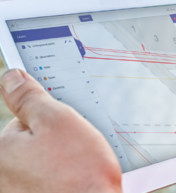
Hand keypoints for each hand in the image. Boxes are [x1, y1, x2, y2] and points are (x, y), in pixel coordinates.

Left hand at [0, 70, 121, 192]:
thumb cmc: (80, 174)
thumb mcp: (58, 121)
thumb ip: (31, 97)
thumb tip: (12, 78)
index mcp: (2, 150)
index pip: (22, 120)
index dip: (49, 118)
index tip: (65, 125)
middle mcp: (3, 176)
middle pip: (31, 144)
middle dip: (54, 142)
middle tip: (78, 148)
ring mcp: (18, 191)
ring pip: (43, 164)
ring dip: (61, 161)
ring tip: (82, 167)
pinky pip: (49, 182)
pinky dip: (64, 178)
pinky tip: (79, 180)